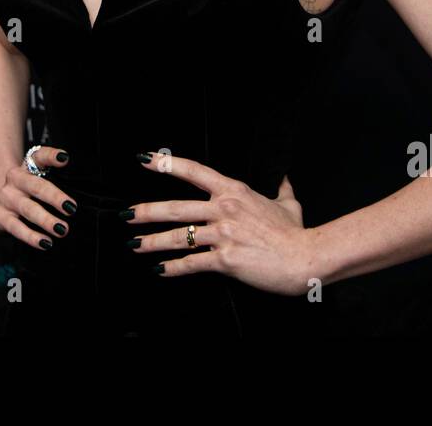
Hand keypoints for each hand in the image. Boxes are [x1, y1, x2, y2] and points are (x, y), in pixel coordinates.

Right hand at [0, 146, 78, 249]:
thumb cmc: (26, 192)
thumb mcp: (37, 180)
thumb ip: (55, 180)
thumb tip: (84, 193)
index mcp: (27, 167)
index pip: (39, 157)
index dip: (51, 156)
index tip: (64, 159)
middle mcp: (14, 179)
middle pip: (36, 186)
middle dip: (55, 197)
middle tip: (72, 208)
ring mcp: (6, 198)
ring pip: (28, 209)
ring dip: (46, 220)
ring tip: (62, 229)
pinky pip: (16, 227)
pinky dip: (31, 237)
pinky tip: (45, 243)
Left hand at [124, 151, 320, 296]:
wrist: (305, 258)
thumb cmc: (296, 233)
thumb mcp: (288, 204)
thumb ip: (281, 189)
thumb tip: (285, 178)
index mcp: (234, 191)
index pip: (194, 171)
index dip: (167, 164)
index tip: (146, 159)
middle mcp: (224, 209)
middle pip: (176, 207)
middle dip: (146, 211)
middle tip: (126, 214)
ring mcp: (223, 234)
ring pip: (178, 236)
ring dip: (151, 242)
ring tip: (134, 244)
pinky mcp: (224, 259)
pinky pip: (191, 263)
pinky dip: (172, 268)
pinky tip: (159, 270)